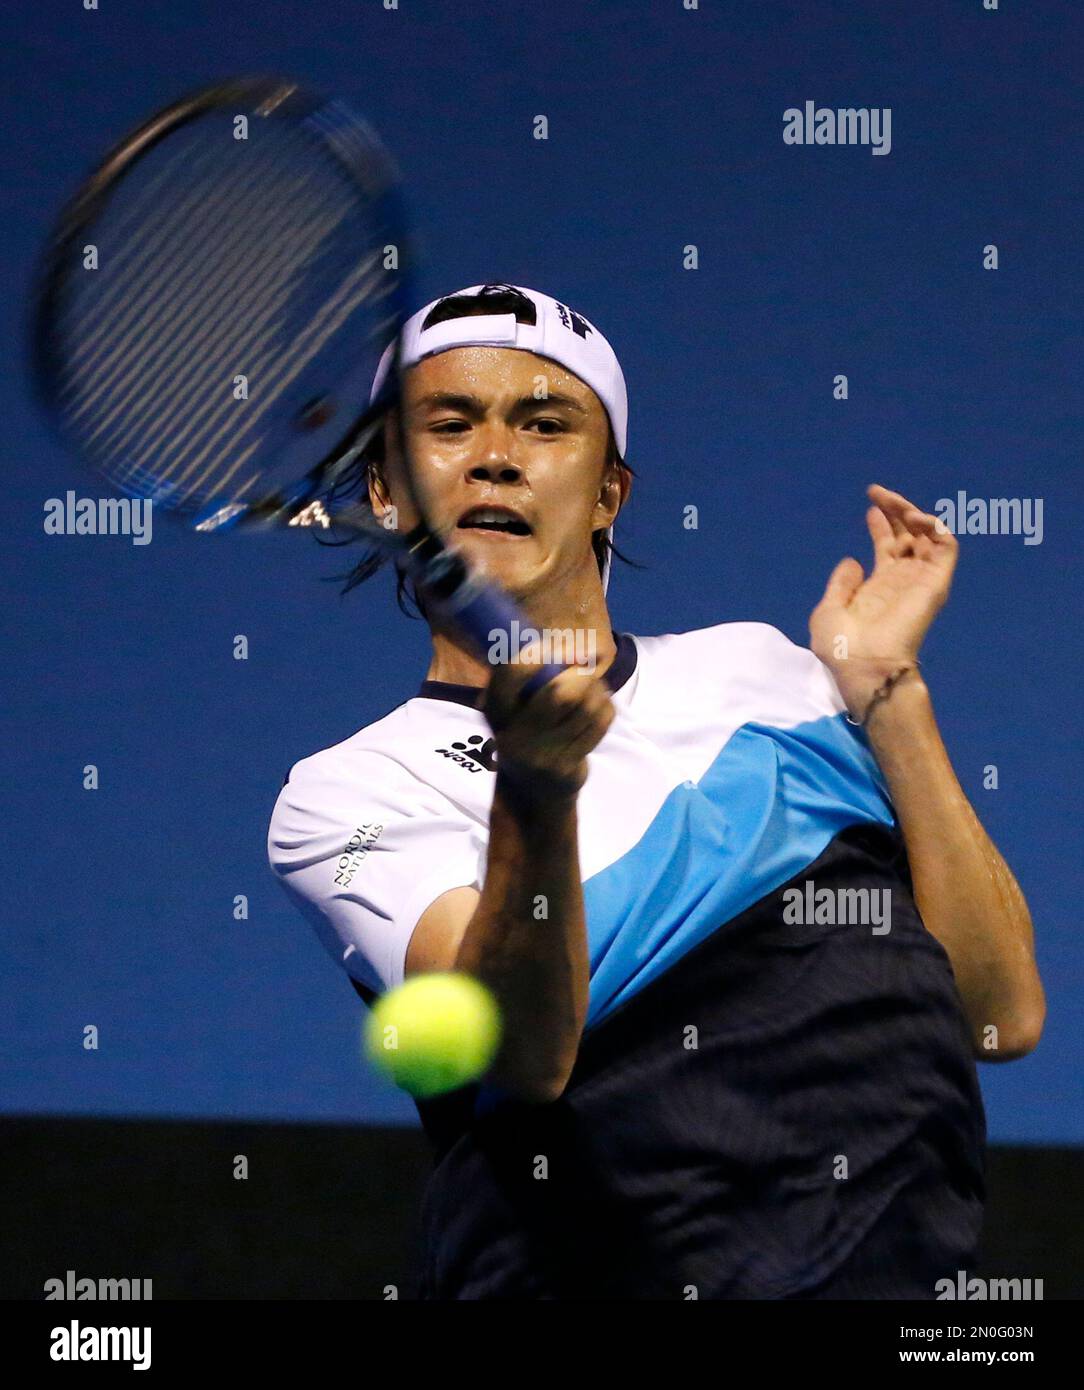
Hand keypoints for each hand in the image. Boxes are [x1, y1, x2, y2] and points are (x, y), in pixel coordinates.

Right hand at [483, 645, 614, 798]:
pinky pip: (598, 724)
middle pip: (560, 692)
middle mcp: (513, 733)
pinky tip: (600, 705)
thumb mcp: (511, 707)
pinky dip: (606, 707)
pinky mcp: (564, 767)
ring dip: (597, 689)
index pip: (513, 670)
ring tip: (596, 686)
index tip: (562, 648)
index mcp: (495, 710)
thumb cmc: (525, 733)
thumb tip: (579, 646)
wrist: (530, 791)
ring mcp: (540, 755)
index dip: (541, 652)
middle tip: (588, 667)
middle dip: (582, 674)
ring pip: (585, 707)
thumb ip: (530, 677)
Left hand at [809, 484, 957, 719]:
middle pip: (907, 536)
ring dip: (913, 513)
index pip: (887, 548)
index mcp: (877, 588)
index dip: (881, 524)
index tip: (870, 505)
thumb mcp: (829, 609)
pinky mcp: (935, 583)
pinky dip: (935, 527)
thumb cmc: (841, 647)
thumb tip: (852, 560)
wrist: (864, 666)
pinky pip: (946, 547)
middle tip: (877, 492)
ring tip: (894, 502)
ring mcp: (920, 581)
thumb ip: (841, 584)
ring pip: (928, 536)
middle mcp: (901, 582)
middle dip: (895, 510)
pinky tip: (914, 518)